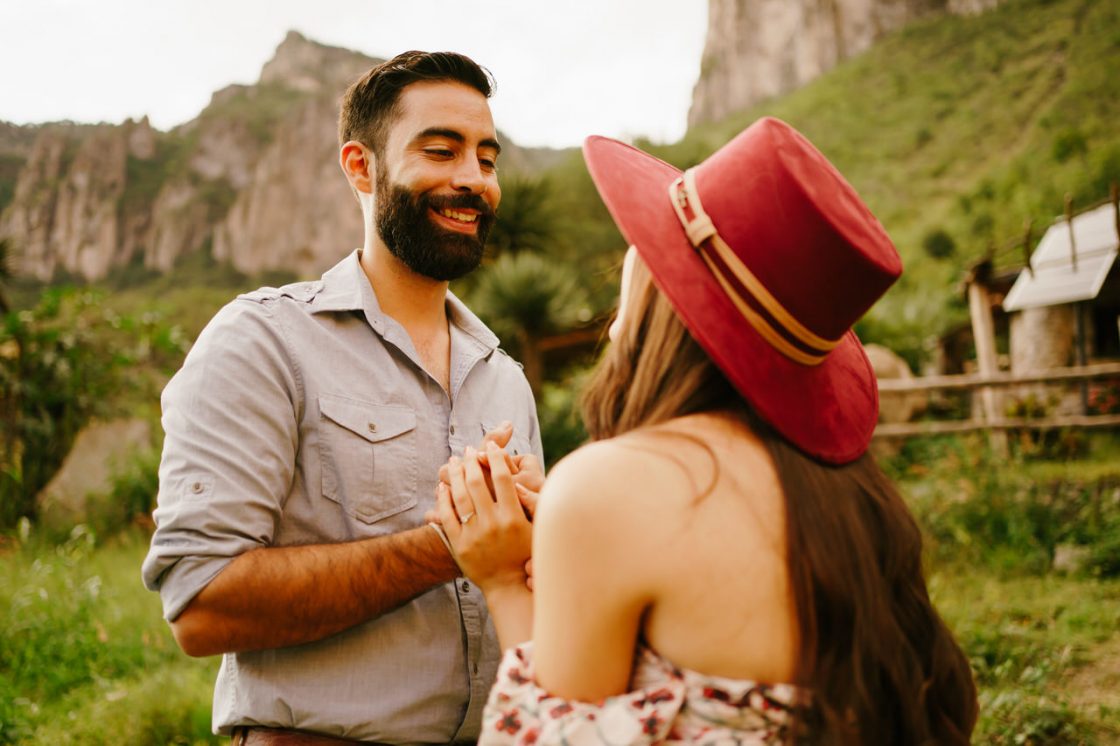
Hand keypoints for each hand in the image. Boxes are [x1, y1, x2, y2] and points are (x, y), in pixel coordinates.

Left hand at [437, 442, 531, 592]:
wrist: (507, 585)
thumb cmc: (526, 554)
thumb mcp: (537, 529)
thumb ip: (532, 503)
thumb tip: (518, 482)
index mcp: (513, 518)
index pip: (502, 478)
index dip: (496, 456)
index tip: (491, 445)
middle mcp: (492, 524)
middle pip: (476, 482)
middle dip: (471, 461)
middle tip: (469, 449)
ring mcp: (473, 535)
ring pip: (459, 496)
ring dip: (455, 474)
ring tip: (454, 461)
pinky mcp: (459, 544)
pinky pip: (446, 515)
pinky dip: (443, 498)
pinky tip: (443, 486)